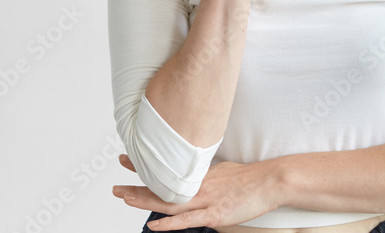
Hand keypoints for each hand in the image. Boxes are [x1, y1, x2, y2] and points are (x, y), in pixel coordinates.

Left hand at [113, 153, 282, 229]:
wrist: (270, 180)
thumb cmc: (250, 178)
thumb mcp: (222, 170)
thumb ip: (206, 176)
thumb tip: (195, 176)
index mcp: (199, 175)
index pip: (166, 170)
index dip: (144, 165)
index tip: (125, 158)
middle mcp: (198, 186)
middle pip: (161, 187)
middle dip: (136, 186)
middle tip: (114, 186)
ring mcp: (205, 200)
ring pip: (168, 202)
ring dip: (144, 200)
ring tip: (123, 197)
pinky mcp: (214, 214)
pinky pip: (187, 221)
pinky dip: (169, 224)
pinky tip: (153, 226)